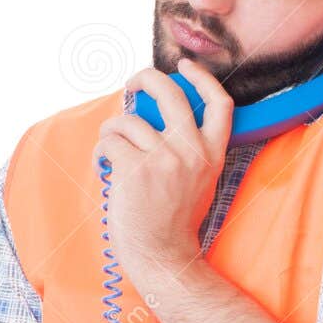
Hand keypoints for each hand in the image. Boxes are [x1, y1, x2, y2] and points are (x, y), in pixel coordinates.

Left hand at [91, 60, 232, 292]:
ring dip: (112, 131)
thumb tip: (155, 116)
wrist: (163, 257)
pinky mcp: (136, 169)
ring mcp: (164, 159)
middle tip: (133, 83)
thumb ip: (187, 149)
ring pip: (128, 120)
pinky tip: (104, 167)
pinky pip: (110, 141)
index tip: (184, 65)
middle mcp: (192, 152)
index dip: (202, 77)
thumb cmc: (172, 221)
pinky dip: (102, 151)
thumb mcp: (197, 181)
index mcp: (212, 154)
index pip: (220, 103)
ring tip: (111, 150)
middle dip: (146, 77)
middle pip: (171, 93)